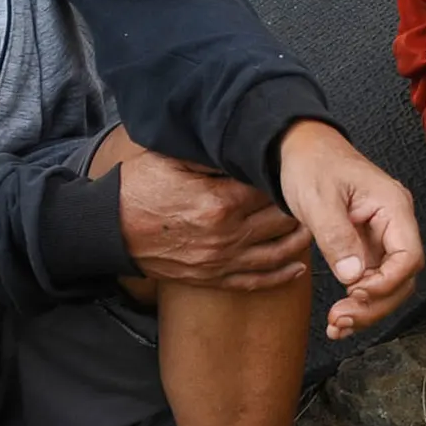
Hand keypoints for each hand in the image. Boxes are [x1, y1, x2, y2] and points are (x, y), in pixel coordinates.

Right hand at [119, 150, 311, 289]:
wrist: (107, 230)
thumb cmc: (137, 189)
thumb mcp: (172, 159)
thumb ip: (211, 155)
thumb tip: (240, 144)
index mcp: (219, 202)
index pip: (271, 191)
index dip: (288, 181)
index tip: (301, 173)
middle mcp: (226, 236)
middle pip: (281, 222)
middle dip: (302, 210)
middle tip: (318, 200)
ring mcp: (220, 261)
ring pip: (276, 254)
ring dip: (300, 242)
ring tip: (315, 229)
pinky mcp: (212, 278)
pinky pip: (255, 281)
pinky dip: (281, 276)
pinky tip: (297, 269)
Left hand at [276, 121, 425, 339]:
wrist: (298, 149)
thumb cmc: (311, 163)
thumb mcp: (318, 199)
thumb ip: (337, 237)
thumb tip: (353, 277)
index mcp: (392, 206)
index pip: (408, 256)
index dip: (388, 282)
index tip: (357, 293)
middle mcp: (394, 223)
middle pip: (402, 277)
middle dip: (375, 303)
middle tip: (341, 318)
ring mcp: (381, 236)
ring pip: (388, 284)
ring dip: (367, 309)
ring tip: (337, 324)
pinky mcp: (365, 246)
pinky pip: (370, 280)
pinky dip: (357, 302)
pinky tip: (339, 317)